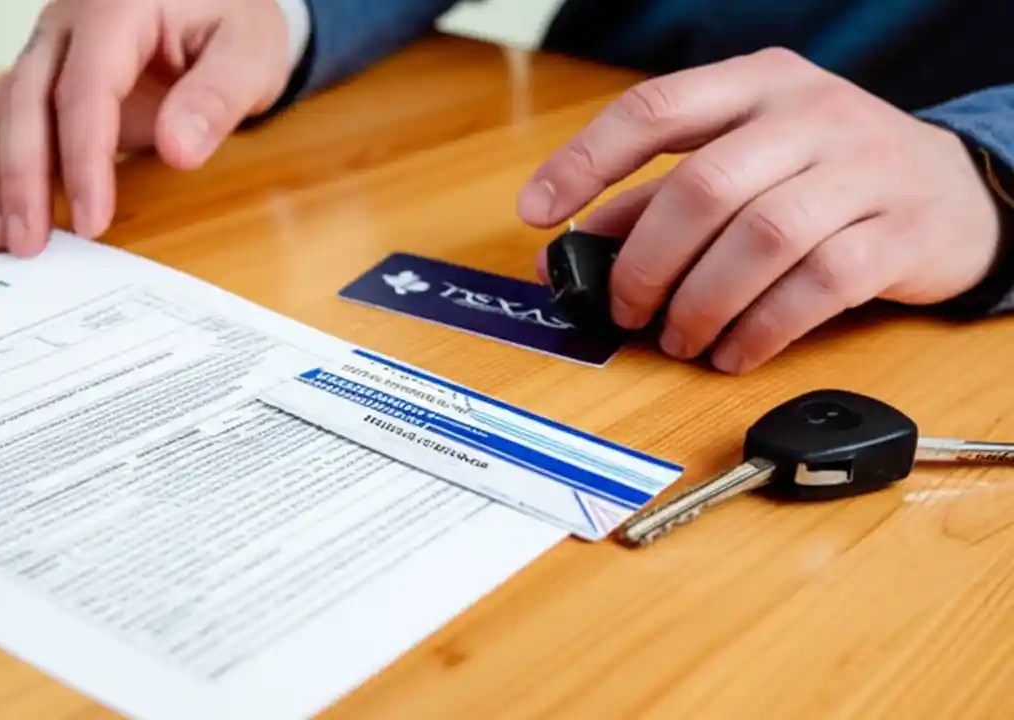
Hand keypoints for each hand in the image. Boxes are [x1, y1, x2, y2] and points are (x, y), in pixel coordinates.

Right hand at [0, 0, 294, 255]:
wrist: (221, 4)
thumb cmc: (235, 23)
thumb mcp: (250, 54)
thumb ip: (217, 98)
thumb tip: (178, 150)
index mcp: (118, 8)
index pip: (85, 89)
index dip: (83, 159)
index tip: (90, 220)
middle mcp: (69, 22)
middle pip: (24, 100)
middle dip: (22, 177)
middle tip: (29, 244)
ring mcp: (51, 47)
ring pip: (2, 108)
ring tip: (9, 237)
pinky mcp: (46, 74)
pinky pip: (6, 116)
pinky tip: (6, 212)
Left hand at [522, 48, 1001, 372]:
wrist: (954, 190)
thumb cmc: (823, 175)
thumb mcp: (743, 163)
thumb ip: (652, 203)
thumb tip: (561, 254)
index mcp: (756, 84)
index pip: (655, 108)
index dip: (586, 162)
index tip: (537, 213)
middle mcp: (810, 114)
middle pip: (703, 187)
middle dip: (646, 262)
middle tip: (625, 309)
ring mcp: (863, 169)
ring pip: (761, 238)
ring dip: (701, 302)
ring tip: (677, 338)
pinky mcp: (900, 232)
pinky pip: (819, 286)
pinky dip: (762, 329)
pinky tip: (732, 352)